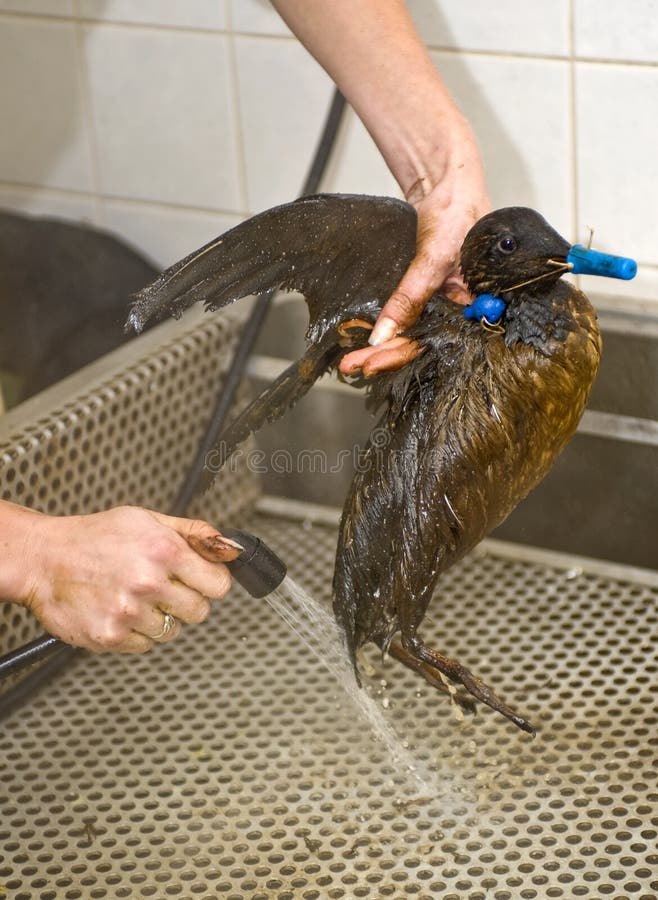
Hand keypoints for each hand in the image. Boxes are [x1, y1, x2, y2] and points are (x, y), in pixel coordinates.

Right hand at [20, 506, 240, 652]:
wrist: (44, 559)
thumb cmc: (94, 537)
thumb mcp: (148, 520)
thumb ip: (195, 534)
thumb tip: (231, 547)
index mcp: (164, 551)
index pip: (219, 585)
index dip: (210, 582)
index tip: (199, 579)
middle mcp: (149, 583)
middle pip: (200, 611)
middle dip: (186, 600)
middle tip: (161, 587)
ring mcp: (130, 613)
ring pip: (173, 631)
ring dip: (159, 617)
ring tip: (133, 595)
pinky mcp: (111, 637)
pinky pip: (146, 645)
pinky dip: (136, 632)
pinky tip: (119, 610)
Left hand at [340, 134, 490, 376]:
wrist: (447, 183)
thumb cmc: (458, 212)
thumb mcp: (434, 257)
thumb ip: (410, 297)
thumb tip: (382, 336)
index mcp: (477, 308)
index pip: (438, 345)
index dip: (402, 356)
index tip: (370, 363)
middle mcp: (460, 312)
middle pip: (420, 345)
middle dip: (384, 357)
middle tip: (350, 366)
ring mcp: (442, 304)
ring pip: (410, 335)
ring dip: (380, 348)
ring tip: (351, 360)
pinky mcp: (426, 294)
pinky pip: (404, 318)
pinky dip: (384, 328)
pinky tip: (361, 338)